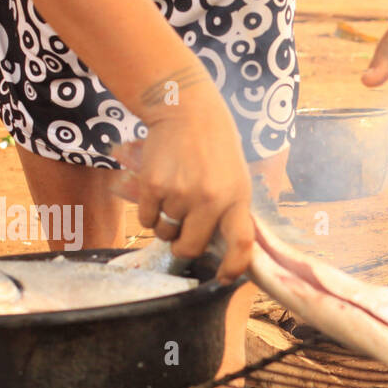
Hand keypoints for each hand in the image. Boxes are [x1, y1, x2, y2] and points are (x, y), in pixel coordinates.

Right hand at [110, 88, 253, 282]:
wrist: (186, 111)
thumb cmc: (215, 148)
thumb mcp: (237, 178)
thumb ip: (231, 211)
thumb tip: (221, 249)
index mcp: (237, 199)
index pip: (241, 245)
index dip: (233, 267)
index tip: (224, 277)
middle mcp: (210, 200)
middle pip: (191, 247)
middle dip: (185, 246)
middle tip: (183, 234)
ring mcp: (179, 194)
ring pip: (165, 233)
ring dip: (166, 225)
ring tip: (173, 198)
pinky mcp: (152, 186)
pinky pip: (146, 219)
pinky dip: (149, 213)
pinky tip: (158, 190)